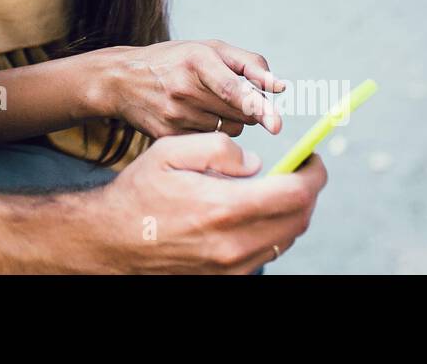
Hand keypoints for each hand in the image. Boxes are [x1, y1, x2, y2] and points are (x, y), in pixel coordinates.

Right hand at [88, 39, 285, 138]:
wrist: (122, 80)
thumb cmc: (174, 60)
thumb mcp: (209, 48)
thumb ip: (250, 64)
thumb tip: (279, 88)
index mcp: (196, 60)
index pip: (232, 88)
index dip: (257, 105)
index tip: (276, 124)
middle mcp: (184, 88)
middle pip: (239, 112)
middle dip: (249, 108)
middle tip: (234, 96)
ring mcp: (174, 115)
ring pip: (230, 130)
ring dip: (232, 120)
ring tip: (207, 103)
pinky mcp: (168, 136)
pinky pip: (211, 142)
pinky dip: (214, 133)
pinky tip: (196, 118)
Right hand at [89, 133, 327, 273]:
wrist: (113, 240)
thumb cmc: (140, 191)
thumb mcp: (170, 150)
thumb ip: (219, 149)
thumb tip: (256, 164)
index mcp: (223, 207)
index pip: (295, 193)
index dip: (312, 173)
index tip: (311, 158)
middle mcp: (233, 243)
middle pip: (299, 219)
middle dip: (307, 190)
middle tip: (300, 169)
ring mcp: (231, 266)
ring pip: (286, 238)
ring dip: (292, 211)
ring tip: (277, 187)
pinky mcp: (227, 277)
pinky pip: (267, 253)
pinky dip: (274, 230)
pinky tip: (257, 211)